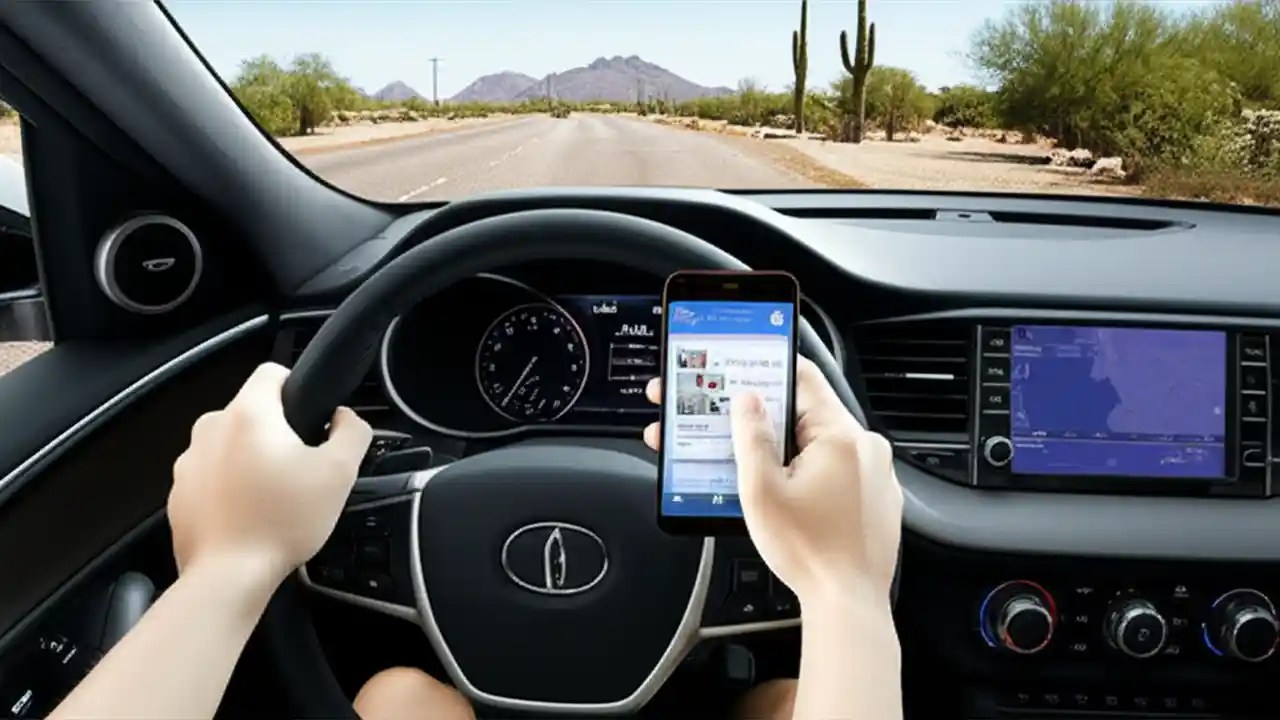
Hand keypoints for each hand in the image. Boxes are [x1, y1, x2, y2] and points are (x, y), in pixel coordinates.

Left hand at [168, 363, 371, 585]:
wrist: (229, 576)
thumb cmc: (281, 523)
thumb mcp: (339, 472)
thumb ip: (351, 431)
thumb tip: (345, 418)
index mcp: (248, 414)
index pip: (272, 372)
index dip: (296, 387)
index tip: (310, 417)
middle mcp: (211, 429)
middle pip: (252, 412)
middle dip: (277, 433)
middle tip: (300, 469)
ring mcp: (189, 462)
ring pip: (231, 445)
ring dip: (252, 461)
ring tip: (275, 497)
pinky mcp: (179, 493)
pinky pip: (212, 477)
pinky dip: (231, 489)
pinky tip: (251, 515)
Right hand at [643, 358, 901, 605]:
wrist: (848, 602)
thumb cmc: (809, 552)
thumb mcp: (762, 490)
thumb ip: (752, 437)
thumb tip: (747, 400)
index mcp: (840, 435)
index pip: (804, 377)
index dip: (770, 368)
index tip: (746, 367)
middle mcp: (866, 447)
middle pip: (810, 413)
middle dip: (771, 420)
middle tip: (739, 429)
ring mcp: (877, 472)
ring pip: (823, 443)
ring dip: (791, 450)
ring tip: (761, 471)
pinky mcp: (878, 496)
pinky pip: (840, 469)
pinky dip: (814, 473)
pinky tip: (791, 495)